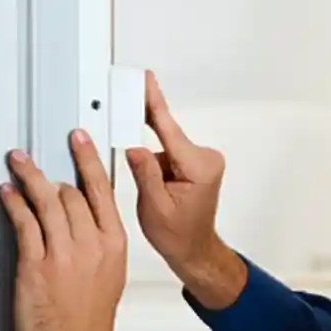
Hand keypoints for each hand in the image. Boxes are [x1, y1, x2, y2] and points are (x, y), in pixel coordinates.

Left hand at [0, 130, 126, 330]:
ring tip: (17, 163)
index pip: (101, 191)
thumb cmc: (88, 323)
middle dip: (51, 177)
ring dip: (28, 177)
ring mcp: (64, 254)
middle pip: (71, 193)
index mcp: (113, 246)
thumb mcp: (108, 277)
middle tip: (35, 163)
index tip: (79, 141)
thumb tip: (84, 220)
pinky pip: (24, 222)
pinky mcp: (36, 265)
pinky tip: (7, 195)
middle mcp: (91, 245)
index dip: (88, 160)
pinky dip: (13, 203)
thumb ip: (98, 244)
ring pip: (47, 200)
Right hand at [124, 71, 226, 270]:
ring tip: (153, 193)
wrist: (194, 249)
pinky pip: (167, 154)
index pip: (168, 129)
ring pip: (163, 147)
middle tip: (126, 125)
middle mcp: (204, 159)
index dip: (153, 103)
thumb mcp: (154, 207)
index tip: (146, 81)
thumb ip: (144, 173)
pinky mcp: (194, 164)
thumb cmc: (178, 235)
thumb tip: (134, 147)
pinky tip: (156, 188)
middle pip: (166, 135)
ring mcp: (201, 160)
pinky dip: (155, 167)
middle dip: (145, 143)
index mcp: (198, 167)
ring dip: (151, 164)